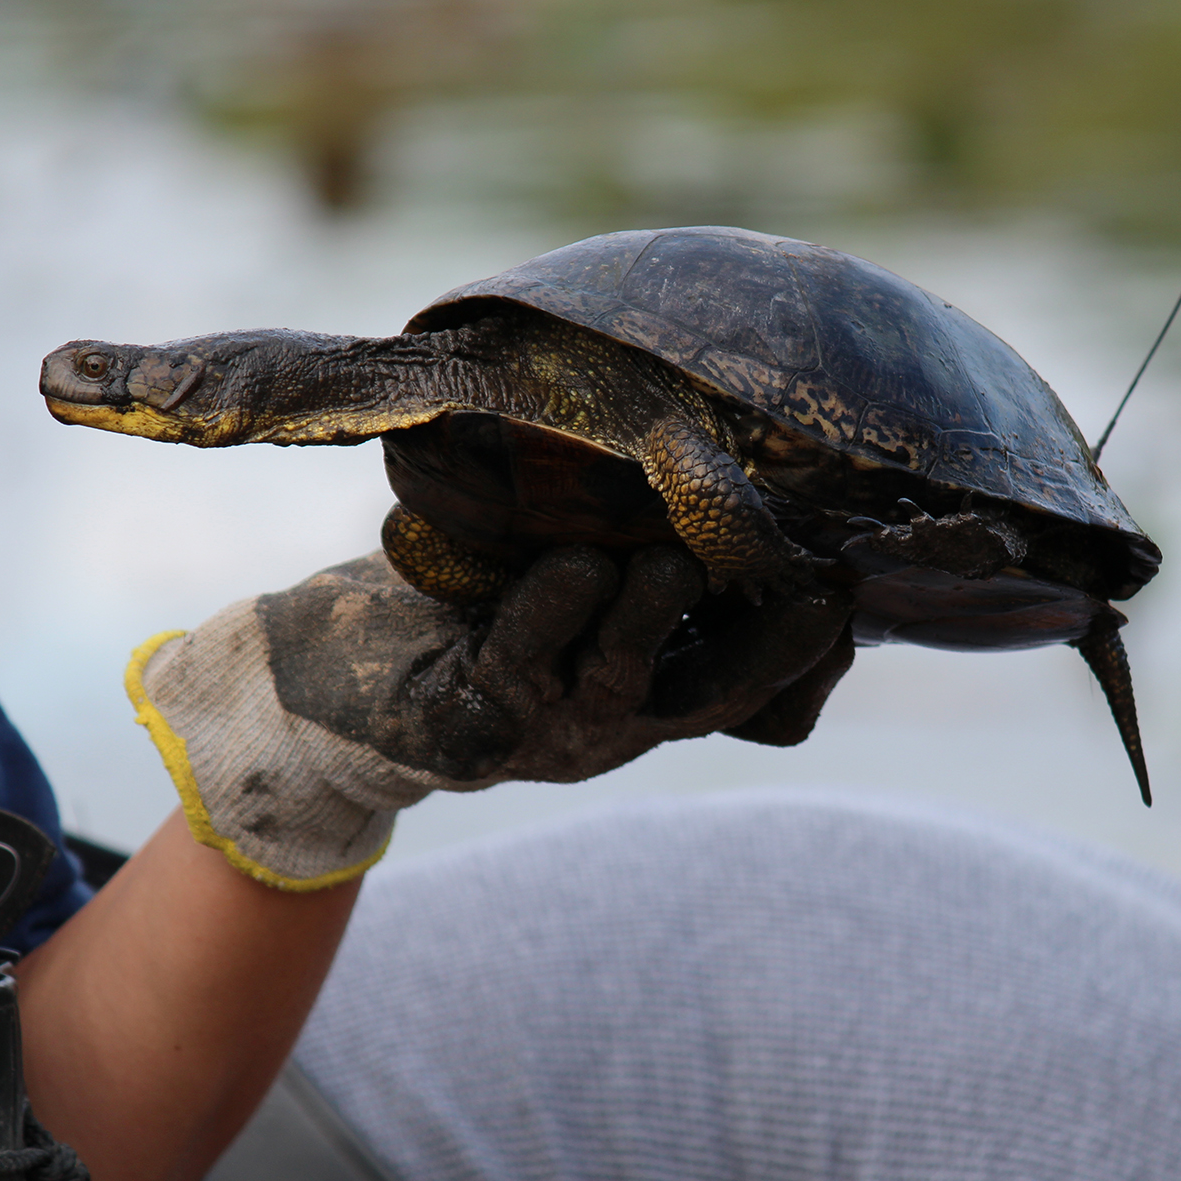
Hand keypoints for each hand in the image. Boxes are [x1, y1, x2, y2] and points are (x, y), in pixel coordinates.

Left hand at [130, 546, 852, 888]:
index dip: (806, 650)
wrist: (327, 682)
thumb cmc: (465, 601)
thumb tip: (711, 454)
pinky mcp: (468, 720)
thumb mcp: (561, 570)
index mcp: (646, 685)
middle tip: (812, 590)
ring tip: (672, 561)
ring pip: (621, 679)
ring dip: (650, 620)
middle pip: (710, 694)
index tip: (852, 597)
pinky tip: (569, 566)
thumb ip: (629, 542)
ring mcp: (542, 726)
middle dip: (767, 649)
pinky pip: (518, 663)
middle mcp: (609, 717)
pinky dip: (546, 614)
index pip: (748, 677)